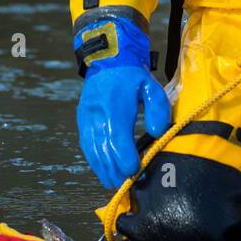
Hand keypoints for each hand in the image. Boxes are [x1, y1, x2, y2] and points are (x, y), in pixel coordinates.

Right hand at [75, 18, 171, 189]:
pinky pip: (86, 146)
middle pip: (104, 152)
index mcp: (115, 109)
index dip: (127, 161)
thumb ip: (158, 109)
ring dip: (104, 170)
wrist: (107, 58)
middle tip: (129, 182)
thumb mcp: (151, 86)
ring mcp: (86, 119)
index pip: (118, 142)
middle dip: (116, 171)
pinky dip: (94, 161)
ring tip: (116, 182)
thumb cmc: (132, 75)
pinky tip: (103, 169)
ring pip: (93, 152)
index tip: (137, 170)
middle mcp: (97, 117)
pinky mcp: (82, 121)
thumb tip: (157, 132)